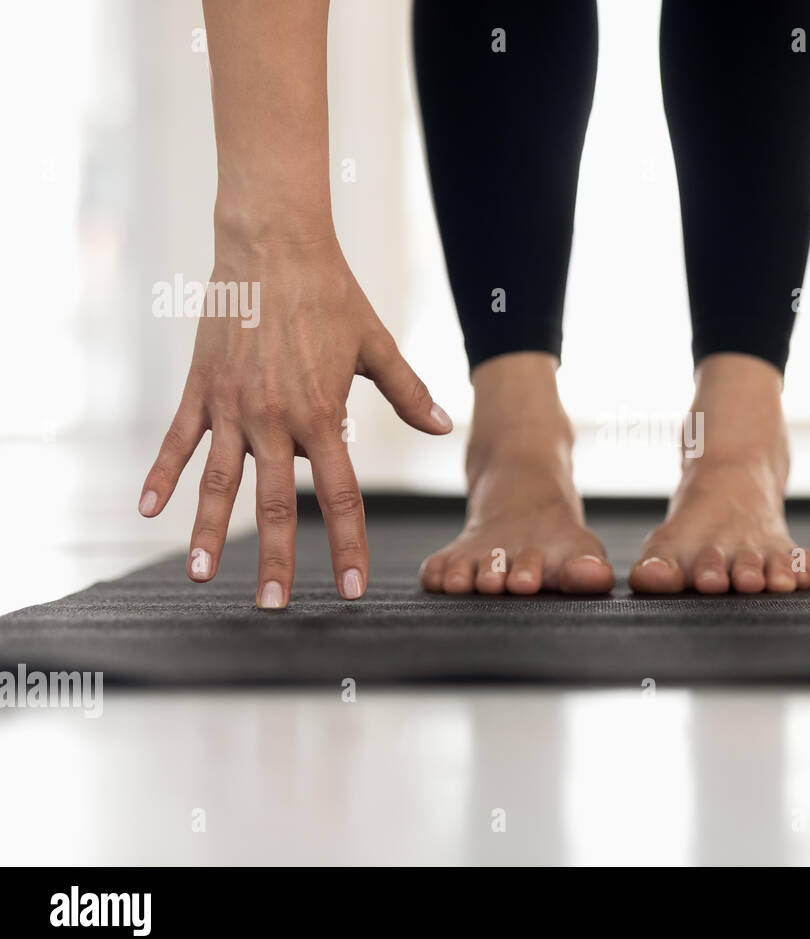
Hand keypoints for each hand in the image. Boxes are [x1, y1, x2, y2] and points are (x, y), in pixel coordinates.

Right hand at [137, 232, 451, 607]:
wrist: (273, 244)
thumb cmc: (331, 294)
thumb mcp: (376, 345)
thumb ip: (407, 392)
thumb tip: (443, 426)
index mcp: (323, 413)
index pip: (341, 496)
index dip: (347, 546)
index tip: (351, 590)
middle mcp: (276, 418)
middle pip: (277, 503)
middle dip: (276, 559)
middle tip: (272, 605)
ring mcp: (232, 405)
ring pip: (219, 481)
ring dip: (209, 531)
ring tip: (201, 576)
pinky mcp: (201, 387)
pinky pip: (179, 440)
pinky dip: (162, 474)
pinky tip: (150, 509)